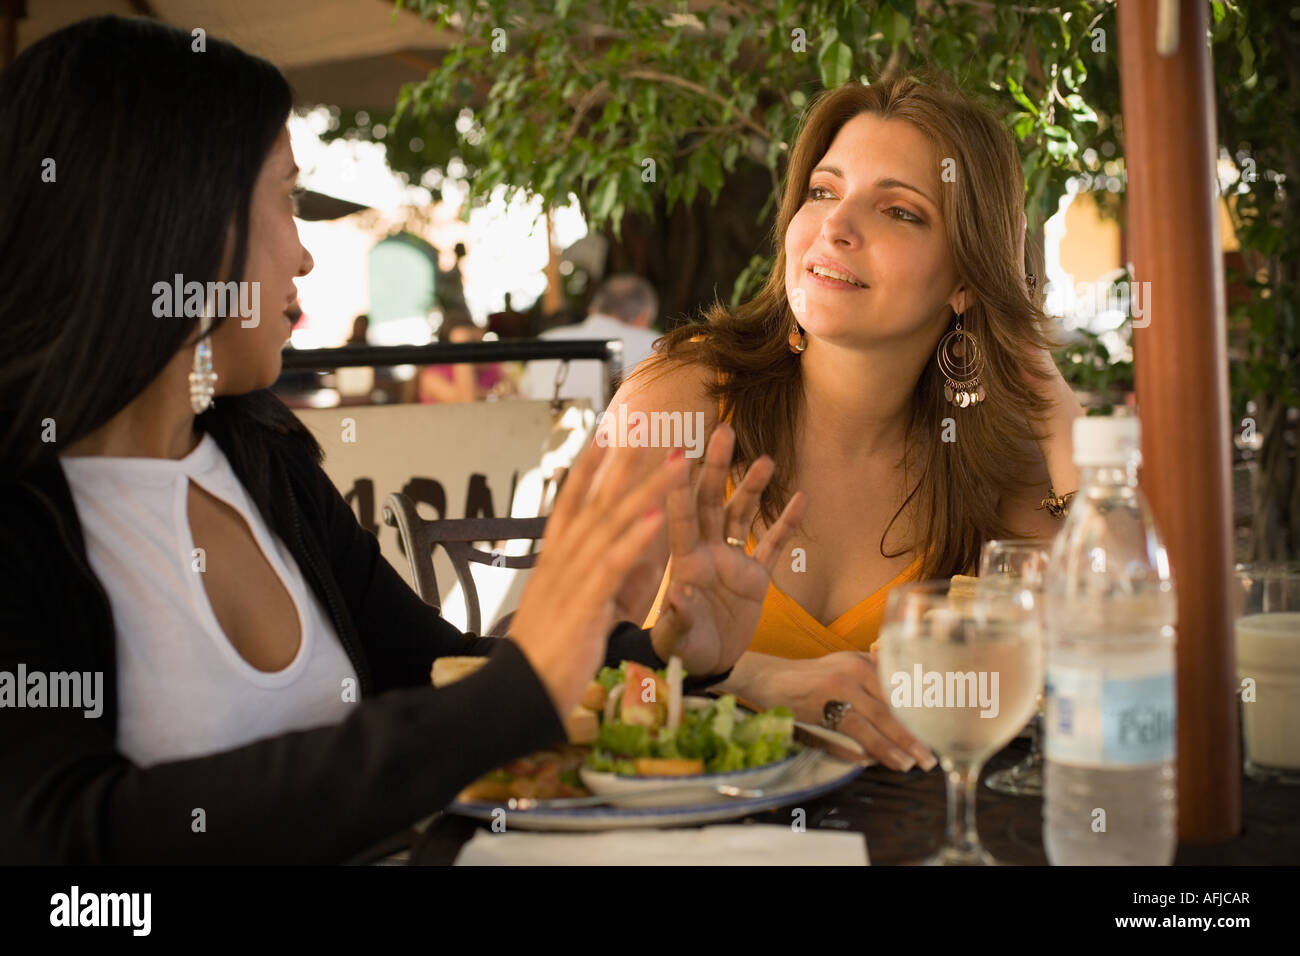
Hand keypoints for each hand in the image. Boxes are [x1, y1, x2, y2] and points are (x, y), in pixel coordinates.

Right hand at [509, 440, 685, 716]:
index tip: (608, 434)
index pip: (572, 502)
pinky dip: (635, 538)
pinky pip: (613, 564)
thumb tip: (638, 548)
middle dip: (626, 463)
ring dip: (645, 488)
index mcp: (557, 559)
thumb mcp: (586, 607)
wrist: (524, 693)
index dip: (590, 466)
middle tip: (650, 427)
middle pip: (597, 501)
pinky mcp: (585, 605)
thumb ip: (611, 578)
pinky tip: (657, 516)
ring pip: (612, 523)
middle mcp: (562, 560)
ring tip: (674, 460)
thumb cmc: (554, 653)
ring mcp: (571, 580)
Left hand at [649, 422, 805, 677]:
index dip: (678, 487)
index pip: (680, 517)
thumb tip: (678, 595)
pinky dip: (785, 524)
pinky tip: (800, 498)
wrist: (705, 668)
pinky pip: (772, 546)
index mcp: (683, 563)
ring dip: (751, 488)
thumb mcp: (677, 639)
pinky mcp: (756, 579)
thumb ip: (678, 617)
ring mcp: (732, 563)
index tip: (677, 453)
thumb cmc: (682, 651)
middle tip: (724, 431)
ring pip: (742, 515)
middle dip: (717, 467)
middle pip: (711, 501)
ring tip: (764, 460)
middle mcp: (706, 554)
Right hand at [740, 651, 936, 772]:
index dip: (919, 715)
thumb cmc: (811, 676)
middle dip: (913, 736)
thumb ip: (874, 670)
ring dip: (894, 746)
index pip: (899, 691)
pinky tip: (879, 761)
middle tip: (930, 757)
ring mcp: (838, 689)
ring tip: (911, 765)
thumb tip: (907, 684)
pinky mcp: (821, 707)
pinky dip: (867, 748)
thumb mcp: (844, 663)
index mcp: (864, 664)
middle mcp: (854, 673)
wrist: (770, 677)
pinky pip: (850, 732)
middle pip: (891, 709)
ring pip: (874, 722)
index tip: (936, 733)